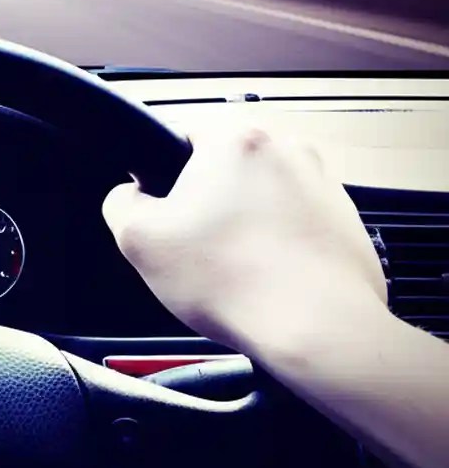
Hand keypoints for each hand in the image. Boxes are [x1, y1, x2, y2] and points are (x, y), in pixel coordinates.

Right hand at [102, 125, 386, 357]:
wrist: (316, 329)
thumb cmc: (233, 282)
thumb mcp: (139, 240)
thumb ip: (121, 203)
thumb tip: (130, 197)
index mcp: (237, 140)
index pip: (182, 138)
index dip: (164, 182)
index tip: (169, 218)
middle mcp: (288, 149)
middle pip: (225, 170)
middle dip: (209, 205)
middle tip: (199, 249)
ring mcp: (325, 185)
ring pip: (262, 198)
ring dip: (245, 225)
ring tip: (237, 269)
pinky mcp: (346, 221)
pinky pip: (296, 226)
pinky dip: (280, 247)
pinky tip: (268, 279)